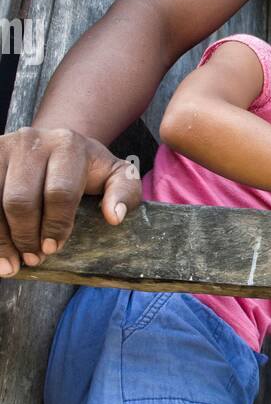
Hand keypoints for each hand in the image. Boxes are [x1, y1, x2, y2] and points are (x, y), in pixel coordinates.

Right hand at [0, 127, 142, 276]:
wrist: (51, 144)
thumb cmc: (85, 168)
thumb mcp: (115, 175)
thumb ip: (125, 192)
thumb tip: (114, 216)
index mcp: (68, 145)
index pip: (59, 193)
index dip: (55, 226)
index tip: (53, 248)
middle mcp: (32, 141)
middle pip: (20, 200)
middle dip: (26, 236)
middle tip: (34, 258)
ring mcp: (3, 146)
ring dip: (1, 239)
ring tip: (11, 262)